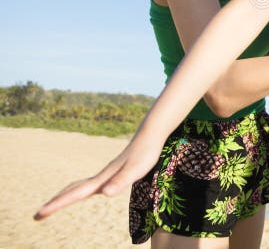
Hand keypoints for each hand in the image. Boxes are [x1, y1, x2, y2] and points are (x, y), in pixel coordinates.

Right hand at [34, 137, 160, 219]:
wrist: (149, 136)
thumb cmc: (145, 153)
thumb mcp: (136, 170)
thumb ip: (121, 181)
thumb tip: (105, 194)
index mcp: (102, 179)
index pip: (75, 194)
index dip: (57, 204)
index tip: (38, 214)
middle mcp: (100, 177)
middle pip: (72, 190)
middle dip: (55, 203)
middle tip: (36, 216)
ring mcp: (105, 175)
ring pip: (78, 186)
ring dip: (64, 196)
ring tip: (52, 205)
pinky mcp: (112, 173)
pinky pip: (89, 185)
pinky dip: (77, 191)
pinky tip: (82, 192)